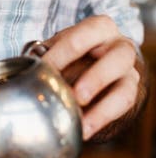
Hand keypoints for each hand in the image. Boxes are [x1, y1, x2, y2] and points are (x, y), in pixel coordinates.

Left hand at [41, 15, 141, 140]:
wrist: (103, 64)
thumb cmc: (77, 51)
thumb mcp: (63, 44)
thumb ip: (48, 51)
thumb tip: (26, 65)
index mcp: (101, 28)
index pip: (84, 34)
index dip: (63, 53)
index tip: (43, 69)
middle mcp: (121, 46)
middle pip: (118, 56)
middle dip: (96, 76)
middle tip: (74, 94)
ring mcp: (130, 70)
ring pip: (126, 86)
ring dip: (103, 103)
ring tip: (80, 114)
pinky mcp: (131, 91)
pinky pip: (123, 106)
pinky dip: (102, 118)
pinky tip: (84, 129)